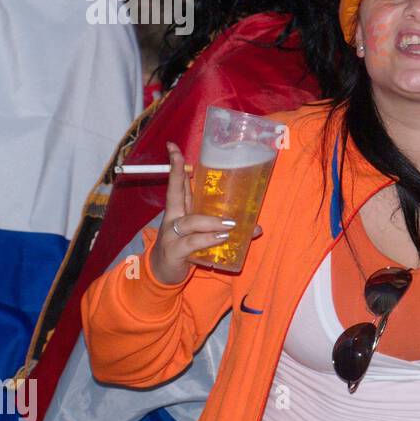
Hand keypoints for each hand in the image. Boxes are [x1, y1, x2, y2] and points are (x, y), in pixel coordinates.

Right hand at [148, 143, 259, 284]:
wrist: (162, 274)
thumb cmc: (184, 249)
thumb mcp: (200, 233)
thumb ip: (223, 227)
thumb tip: (257, 226)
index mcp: (179, 211)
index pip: (178, 185)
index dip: (177, 166)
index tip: (173, 146)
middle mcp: (173, 219)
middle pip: (175, 192)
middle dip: (177, 173)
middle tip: (180, 157)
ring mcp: (171, 235)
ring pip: (191, 222)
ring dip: (211, 221)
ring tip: (230, 225)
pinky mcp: (174, 251)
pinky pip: (192, 243)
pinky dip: (208, 239)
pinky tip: (221, 237)